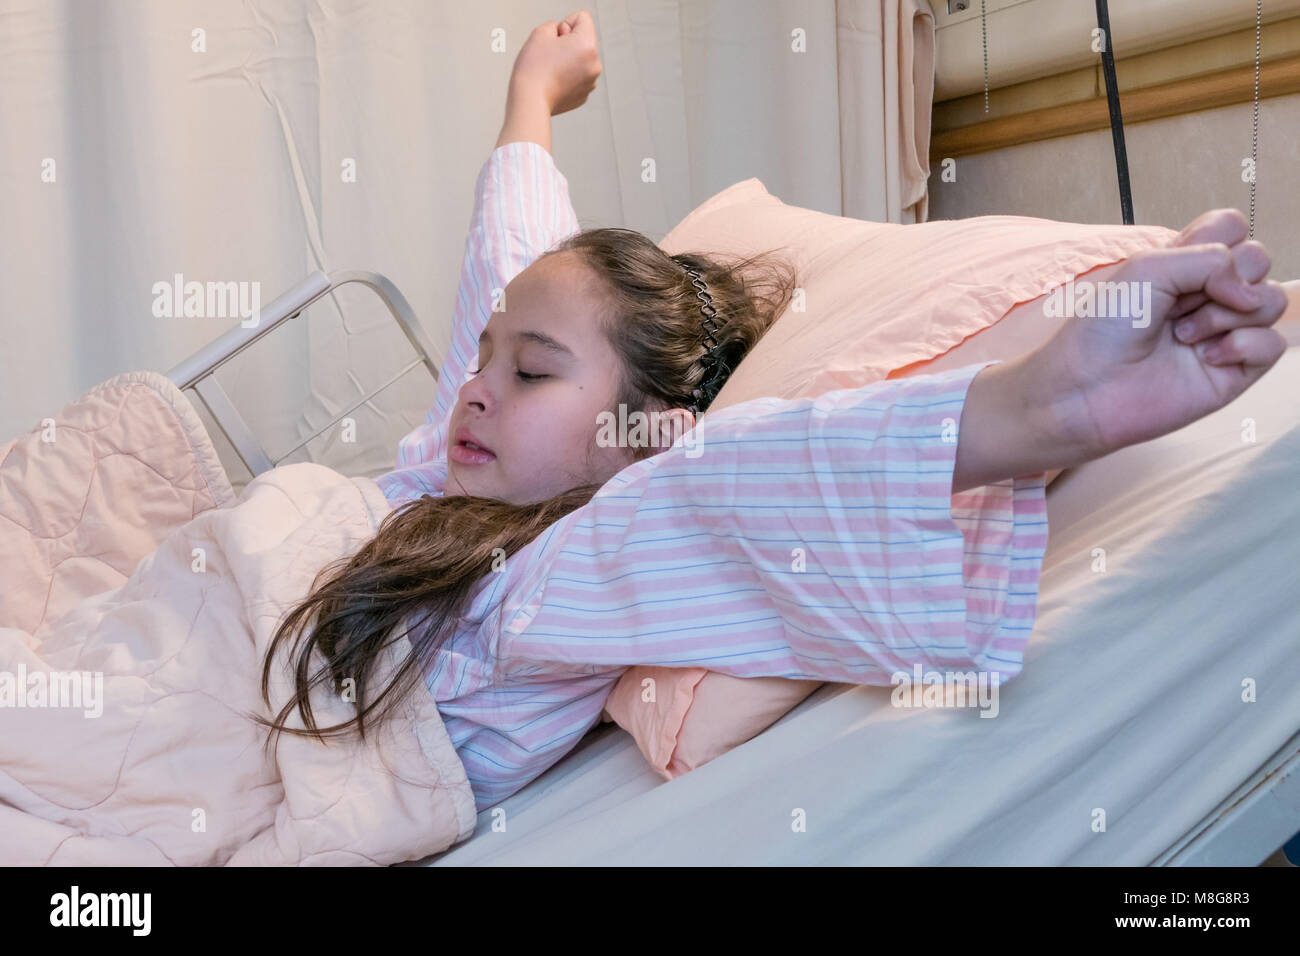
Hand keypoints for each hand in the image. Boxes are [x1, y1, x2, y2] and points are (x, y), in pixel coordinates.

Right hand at [509, 10, 601, 116]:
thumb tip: (562, 34)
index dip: (564, 24)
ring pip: (579, 59)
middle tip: (550, 56)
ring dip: (567, 59)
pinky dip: (567, 76)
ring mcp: (591, 82)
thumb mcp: (540, 32)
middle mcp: (595, 64)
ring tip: (551, 69)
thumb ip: (555, 25)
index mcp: (588, 45)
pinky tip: (553, 81)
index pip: (582, 18)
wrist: (530, 101)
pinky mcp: (584, 94)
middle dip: (567, 42)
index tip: (554, 39)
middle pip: (582, 39)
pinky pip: (577, 76)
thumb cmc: (533, 70)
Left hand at [1032, 208, 1288, 456]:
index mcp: (1183, 265)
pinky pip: (1273, 344)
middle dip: (1222, 280)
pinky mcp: (1234, 370)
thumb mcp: (1147, 270)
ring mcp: (1224, 332)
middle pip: (1259, 260)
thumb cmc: (1102, 331)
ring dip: (1226, 315)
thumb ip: (1209, 259)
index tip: (1180, 267)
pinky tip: (1206, 358)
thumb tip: (1250, 291)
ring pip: (1270, 301)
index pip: (1232, 228)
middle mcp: (1208, 295)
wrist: (1085, 392)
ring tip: (1183, 336)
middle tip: (1176, 309)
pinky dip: (1243, 346)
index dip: (1219, 240)